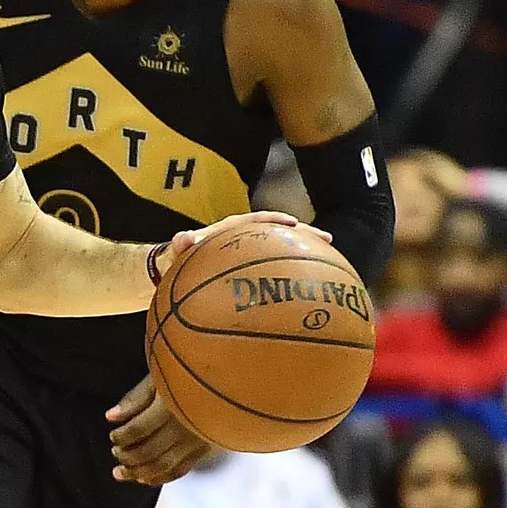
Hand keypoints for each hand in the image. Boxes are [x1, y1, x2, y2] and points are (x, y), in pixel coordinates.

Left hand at [108, 374, 214, 484]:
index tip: (113, 436)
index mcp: (171, 406)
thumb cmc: (191, 371)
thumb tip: (110, 417)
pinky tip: (144, 479)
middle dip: (127, 456)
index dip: (120, 437)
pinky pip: (180, 470)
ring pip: (163, 465)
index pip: (137, 430)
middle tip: (115, 453)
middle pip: (148, 451)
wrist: (232, 378)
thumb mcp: (162, 374)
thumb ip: (136, 397)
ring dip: (138, 473)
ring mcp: (197, 441)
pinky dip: (160, 477)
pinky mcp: (206, 448)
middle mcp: (185, 427)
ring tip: (120, 472)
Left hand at [157, 211, 330, 278]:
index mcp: (230, 230)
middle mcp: (246, 237)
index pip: (256, 220)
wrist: (178, 267)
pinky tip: (310, 287)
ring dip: (304, 251)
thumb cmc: (178, 258)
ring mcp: (252, 251)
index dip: (274, 220)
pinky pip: (276, 266)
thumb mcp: (176, 251)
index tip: (292, 223)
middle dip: (303, 234)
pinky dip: (293, 272)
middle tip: (326, 239)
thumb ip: (180, 244)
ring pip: (283, 248)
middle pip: (279, 232)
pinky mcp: (254, 266)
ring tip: (330, 258)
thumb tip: (183, 237)